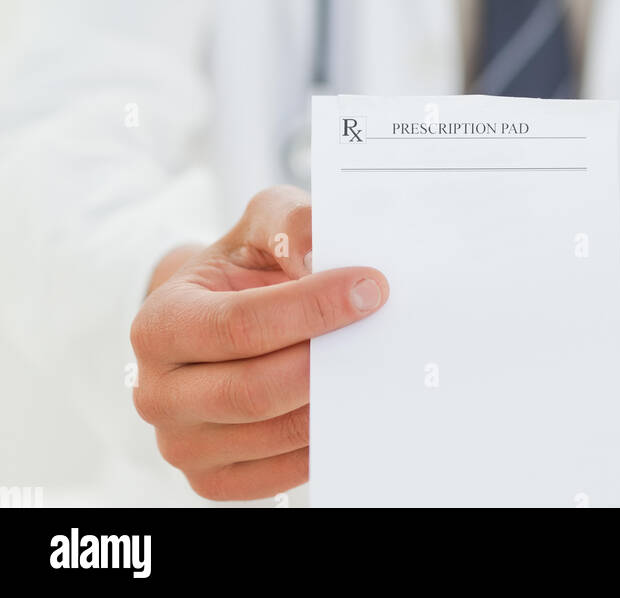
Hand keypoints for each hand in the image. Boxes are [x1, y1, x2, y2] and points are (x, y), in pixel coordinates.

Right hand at [130, 186, 388, 500]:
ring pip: (273, 433)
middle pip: (255, 390)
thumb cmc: (242, 270)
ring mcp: (181, 445)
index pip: (240, 325)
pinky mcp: (211, 481)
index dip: (311, 308)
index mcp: (159, 324)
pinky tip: (348, 403)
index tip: (369, 288)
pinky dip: (321, 442)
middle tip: (377, 330)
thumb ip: (287, 223)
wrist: (217, 317)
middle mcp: (156, 392)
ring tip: (369, 364)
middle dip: (324, 360)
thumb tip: (316, 248)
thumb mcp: (259, 226)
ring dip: (330, 402)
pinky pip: (279, 474)